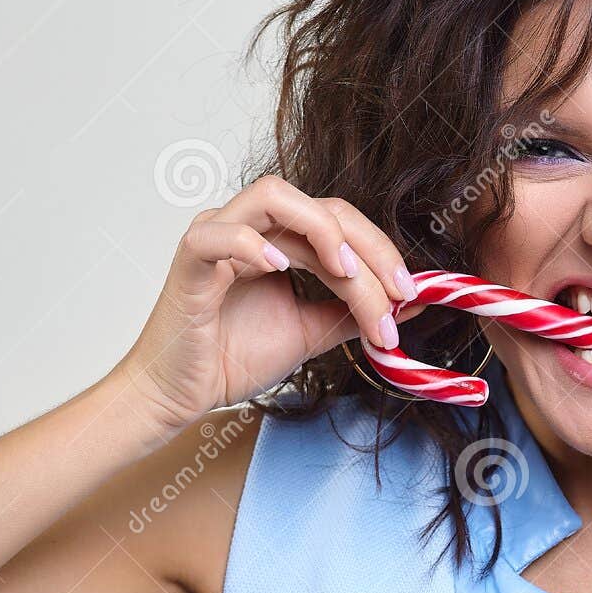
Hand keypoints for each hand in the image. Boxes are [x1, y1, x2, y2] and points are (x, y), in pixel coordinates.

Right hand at [111, 175, 423, 438]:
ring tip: (345, 273)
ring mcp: (217, 235)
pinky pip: (217, 233)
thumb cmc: (232, 358)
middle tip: (396, 293)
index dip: (381, 252)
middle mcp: (249, 225)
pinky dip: (251, 243)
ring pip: (275, 198)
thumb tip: (411, 303)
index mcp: (278, 238)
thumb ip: (353, 313)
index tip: (409, 294)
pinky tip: (279, 268)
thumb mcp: (310, 331)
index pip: (341, 222)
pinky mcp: (189, 260)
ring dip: (322, 232)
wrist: (179, 394)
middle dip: (368, 248)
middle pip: (321, 207)